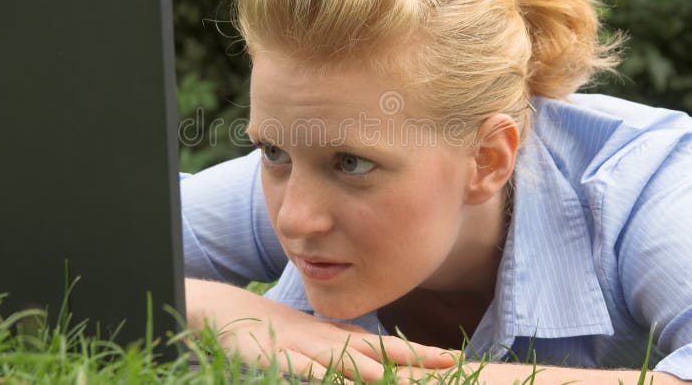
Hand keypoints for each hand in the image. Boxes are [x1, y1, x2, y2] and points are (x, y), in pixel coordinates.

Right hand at [185, 279, 456, 380]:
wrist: (234, 313)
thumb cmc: (281, 332)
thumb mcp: (319, 342)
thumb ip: (348, 351)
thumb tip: (379, 362)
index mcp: (342, 340)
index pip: (389, 348)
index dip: (422, 355)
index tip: (456, 360)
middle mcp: (331, 343)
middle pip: (380, 353)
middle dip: (417, 361)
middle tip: (453, 365)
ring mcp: (307, 350)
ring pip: (347, 363)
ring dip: (379, 374)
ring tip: (411, 382)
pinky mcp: (280, 359)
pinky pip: (304, 371)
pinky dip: (322, 378)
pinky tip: (334, 382)